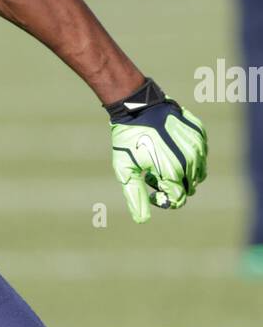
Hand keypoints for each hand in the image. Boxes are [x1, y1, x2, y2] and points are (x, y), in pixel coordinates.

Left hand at [106, 79, 207, 222]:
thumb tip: (142, 220)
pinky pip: (201, 154)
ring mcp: (198, 145)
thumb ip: (136, 197)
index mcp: (174, 172)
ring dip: (182, 172)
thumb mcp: (126, 171)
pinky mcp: (200, 134)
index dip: (164, 199)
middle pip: (190, 187)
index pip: (179, 198)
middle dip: (173, 185)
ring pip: (198, 172)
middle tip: (153, 172)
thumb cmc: (128, 140)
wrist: (138, 106)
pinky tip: (169, 147)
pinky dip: (188, 156)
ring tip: (161, 160)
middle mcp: (191, 160)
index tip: (151, 189)